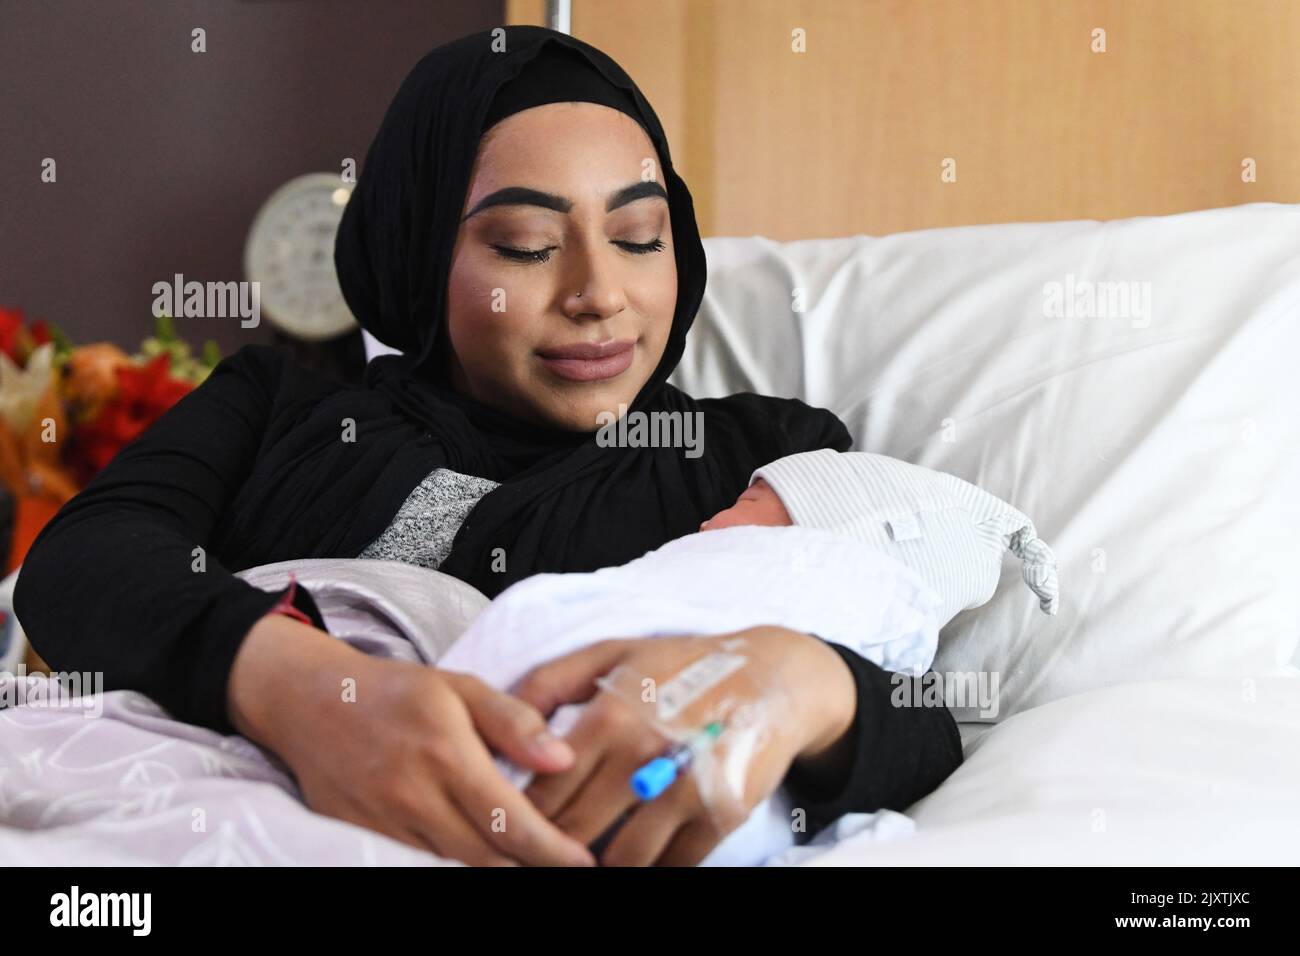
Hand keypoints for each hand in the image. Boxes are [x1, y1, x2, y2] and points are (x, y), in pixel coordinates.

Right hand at [228, 613, 595, 865]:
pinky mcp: (366, 835)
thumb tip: (563, 759)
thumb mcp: (461, 687)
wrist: (310, 702)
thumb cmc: (396, 690)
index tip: (584, 861)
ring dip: (496, 864)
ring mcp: (387, 822)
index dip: (552, 850)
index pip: (511, 821)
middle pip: (487, 857)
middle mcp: (415, 796)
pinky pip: (424, 859)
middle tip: (567, 861)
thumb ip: (515, 721)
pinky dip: (458, 858)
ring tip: (530, 856)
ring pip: (456, 863)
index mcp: (446, 754)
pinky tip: (483, 849)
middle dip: (531, 865)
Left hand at [512, 627, 856, 865]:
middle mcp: (644, 757)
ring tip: (588, 857)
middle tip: (542, 852)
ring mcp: (686, 791)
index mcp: (609, 717)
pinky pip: (673, 866)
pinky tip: (640, 855)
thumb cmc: (682, 664)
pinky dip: (652, 868)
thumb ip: (550, 683)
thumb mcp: (614, 652)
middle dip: (550, 850)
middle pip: (574, 833)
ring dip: (600, 866)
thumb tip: (499, 722)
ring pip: (622, 861)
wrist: (773, 677)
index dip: (520, 817)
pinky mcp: (721, 817)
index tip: (514, 825)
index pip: (543, 791)